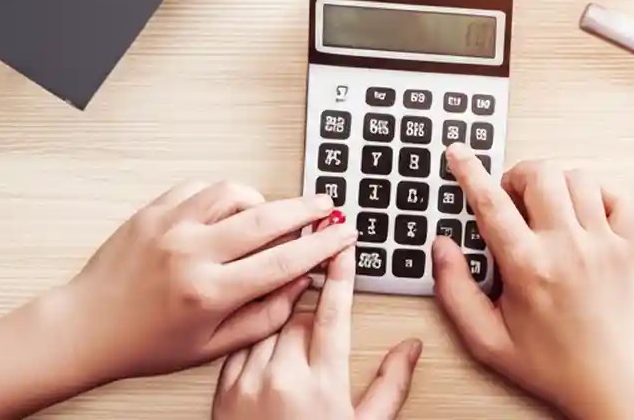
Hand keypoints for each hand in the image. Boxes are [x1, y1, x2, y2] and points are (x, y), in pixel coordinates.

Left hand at [57, 181, 356, 381]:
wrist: (86, 327)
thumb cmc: (145, 343)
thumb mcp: (213, 346)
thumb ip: (264, 316)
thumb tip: (301, 284)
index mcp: (209, 292)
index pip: (283, 261)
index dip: (322, 245)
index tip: (343, 234)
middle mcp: (191, 253)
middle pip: (266, 218)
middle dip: (305, 209)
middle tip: (325, 206)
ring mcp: (170, 227)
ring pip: (235, 193)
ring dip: (262, 200)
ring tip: (271, 214)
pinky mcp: (153, 212)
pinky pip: (201, 188)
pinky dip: (223, 195)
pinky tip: (230, 209)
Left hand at [213, 235, 421, 419]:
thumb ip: (390, 386)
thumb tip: (411, 349)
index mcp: (321, 385)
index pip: (332, 312)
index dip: (339, 273)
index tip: (341, 243)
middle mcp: (280, 379)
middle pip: (298, 311)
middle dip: (311, 292)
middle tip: (320, 266)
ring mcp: (247, 382)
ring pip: (266, 321)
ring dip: (283, 306)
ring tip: (294, 292)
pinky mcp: (223, 389)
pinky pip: (241, 340)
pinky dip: (256, 327)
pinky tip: (268, 325)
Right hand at [433, 144, 633, 419]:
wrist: (611, 379)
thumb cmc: (551, 363)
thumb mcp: (487, 340)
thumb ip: (456, 291)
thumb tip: (441, 246)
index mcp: (528, 268)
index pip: (492, 204)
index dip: (470, 171)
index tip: (458, 152)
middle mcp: (568, 247)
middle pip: (540, 174)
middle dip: (518, 175)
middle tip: (511, 199)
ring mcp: (603, 242)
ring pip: (578, 176)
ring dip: (556, 182)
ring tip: (547, 208)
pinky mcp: (629, 244)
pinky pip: (618, 192)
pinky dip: (599, 190)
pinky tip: (583, 211)